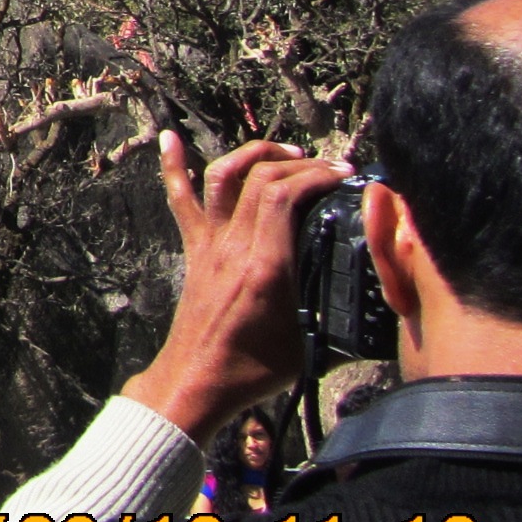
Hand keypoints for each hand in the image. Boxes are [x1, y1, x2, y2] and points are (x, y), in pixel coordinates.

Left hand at [121, 132, 348, 443]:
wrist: (195, 383)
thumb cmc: (250, 372)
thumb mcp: (306, 345)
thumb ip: (324, 313)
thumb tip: (352, 298)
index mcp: (265, 267)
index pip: (285, 196)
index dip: (315, 175)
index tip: (341, 176)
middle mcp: (233, 246)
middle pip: (261, 179)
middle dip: (299, 162)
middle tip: (327, 167)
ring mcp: (209, 244)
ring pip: (224, 177)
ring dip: (255, 154)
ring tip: (285, 152)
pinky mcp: (194, 249)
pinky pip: (181, 199)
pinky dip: (174, 165)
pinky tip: (169, 137)